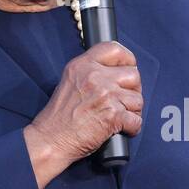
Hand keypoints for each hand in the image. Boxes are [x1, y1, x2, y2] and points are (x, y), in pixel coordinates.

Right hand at [25, 41, 142, 186]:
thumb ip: (90, 73)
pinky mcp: (113, 115)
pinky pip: (137, 119)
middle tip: (123, 101)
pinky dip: (132, 127)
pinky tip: (121, 129)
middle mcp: (95, 77)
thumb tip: (115, 73)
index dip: (127, 59)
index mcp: (82, 66)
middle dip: (133, 90)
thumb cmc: (59, 117)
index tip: (128, 69)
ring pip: (138, 98)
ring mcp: (105, 95)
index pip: (114, 49)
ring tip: (120, 117)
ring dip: (133, 110)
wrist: (51, 139)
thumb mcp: (69, 82)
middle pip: (133, 74)